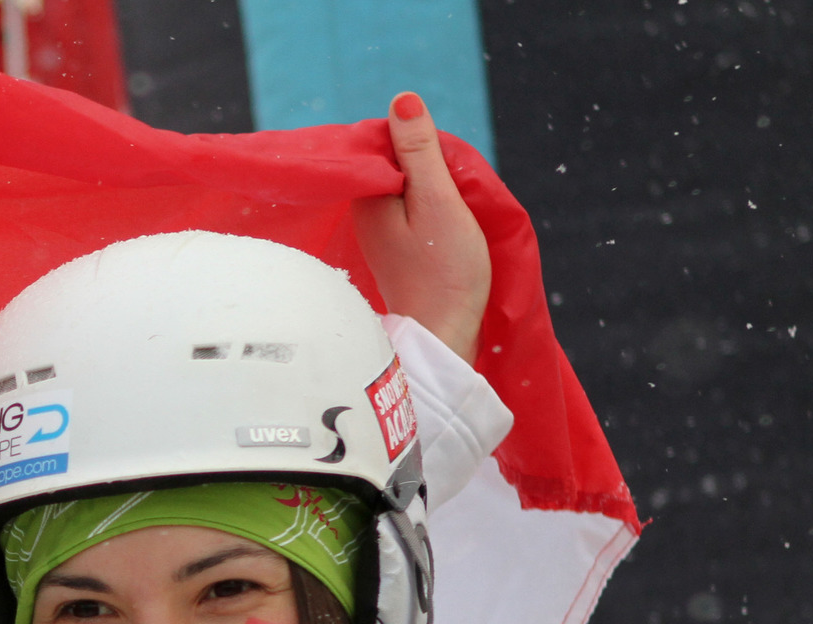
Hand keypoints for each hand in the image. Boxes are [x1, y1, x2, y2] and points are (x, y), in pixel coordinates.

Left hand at [352, 92, 490, 365]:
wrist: (444, 334)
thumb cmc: (444, 269)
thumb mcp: (438, 200)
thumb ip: (418, 151)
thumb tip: (401, 99)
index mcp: (365, 196)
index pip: (381, 141)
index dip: (417, 141)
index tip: (443, 164)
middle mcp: (361, 212)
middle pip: (393, 162)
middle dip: (425, 163)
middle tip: (452, 189)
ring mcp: (375, 231)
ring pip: (403, 185)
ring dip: (430, 185)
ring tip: (451, 208)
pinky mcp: (392, 246)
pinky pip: (408, 209)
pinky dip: (429, 207)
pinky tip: (444, 224)